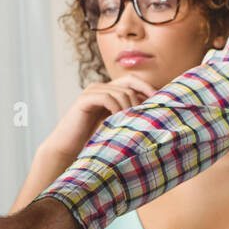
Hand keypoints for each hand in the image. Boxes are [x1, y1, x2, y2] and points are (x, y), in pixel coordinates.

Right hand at [41, 76, 156, 157]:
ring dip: (130, 107)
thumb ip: (129, 116)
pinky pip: (107, 97)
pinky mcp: (84, 99)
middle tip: (151, 110)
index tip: (161, 101)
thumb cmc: (93, 139)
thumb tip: (153, 113)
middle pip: (129, 81)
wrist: (68, 147)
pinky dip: (117, 109)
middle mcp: (100, 87)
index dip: (147, 88)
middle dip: (143, 94)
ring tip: (133, 122)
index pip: (132, 82)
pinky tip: (119, 121)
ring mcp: (92, 91)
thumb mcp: (116, 125)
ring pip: (120, 91)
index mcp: (109, 92)